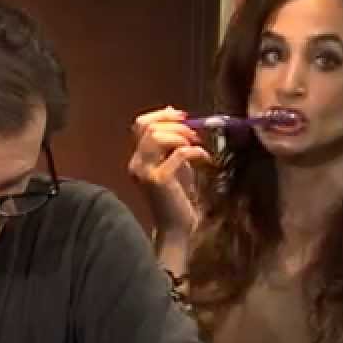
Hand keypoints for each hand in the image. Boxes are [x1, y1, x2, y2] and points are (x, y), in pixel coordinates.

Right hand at [127, 106, 212, 238]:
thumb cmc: (178, 198)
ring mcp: (144, 171)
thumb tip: (174, 113)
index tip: (183, 116)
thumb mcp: (175, 164)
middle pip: (148, 127)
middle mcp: (136, 163)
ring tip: (197, 145)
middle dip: (176, 125)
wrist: (176, 229)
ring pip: (156, 136)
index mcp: (138, 158)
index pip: (140, 124)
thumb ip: (173, 143)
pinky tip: (205, 160)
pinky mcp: (158, 180)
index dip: (162, 115)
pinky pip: (177, 153)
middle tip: (194, 134)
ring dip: (182, 136)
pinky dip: (195, 152)